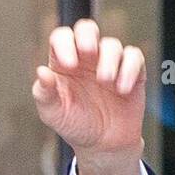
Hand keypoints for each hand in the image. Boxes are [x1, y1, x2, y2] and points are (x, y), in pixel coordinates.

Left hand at [32, 19, 145, 174]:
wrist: (103, 145)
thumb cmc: (75, 126)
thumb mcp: (53, 114)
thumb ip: (44, 93)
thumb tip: (41, 72)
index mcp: (64, 64)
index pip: (61, 38)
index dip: (64, 44)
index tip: (68, 64)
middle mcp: (86, 59)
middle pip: (87, 29)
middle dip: (87, 36)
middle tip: (88, 53)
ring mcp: (109, 63)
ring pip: (111, 45)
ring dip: (109, 61)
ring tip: (105, 82)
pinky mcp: (131, 71)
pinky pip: (133, 57)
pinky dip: (129, 69)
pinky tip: (122, 89)